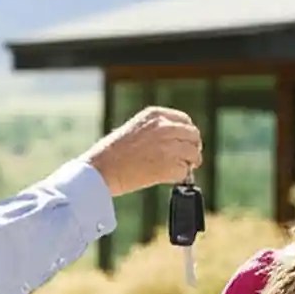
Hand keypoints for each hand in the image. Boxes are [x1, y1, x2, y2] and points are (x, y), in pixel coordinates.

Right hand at [81, 106, 201, 196]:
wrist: (101, 169)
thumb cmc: (112, 153)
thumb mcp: (134, 130)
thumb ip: (156, 130)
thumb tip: (177, 142)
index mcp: (155, 115)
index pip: (185, 120)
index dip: (188, 134)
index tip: (187, 143)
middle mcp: (165, 127)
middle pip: (193, 136)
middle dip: (192, 148)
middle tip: (189, 160)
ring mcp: (169, 145)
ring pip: (193, 154)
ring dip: (189, 164)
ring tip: (179, 170)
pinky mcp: (170, 165)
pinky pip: (185, 172)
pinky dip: (179, 177)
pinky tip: (168, 178)